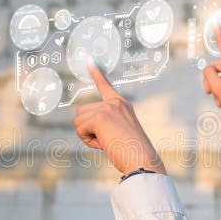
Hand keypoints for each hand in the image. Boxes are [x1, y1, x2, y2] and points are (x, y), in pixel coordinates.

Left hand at [73, 57, 166, 175]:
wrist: (142, 160)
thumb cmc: (133, 152)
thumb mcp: (119, 132)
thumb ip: (104, 123)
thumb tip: (79, 122)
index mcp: (121, 104)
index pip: (105, 85)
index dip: (96, 72)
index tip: (88, 59)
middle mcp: (114, 103)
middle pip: (82, 111)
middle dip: (87, 129)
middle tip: (107, 140)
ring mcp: (107, 108)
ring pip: (78, 121)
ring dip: (87, 135)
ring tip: (106, 142)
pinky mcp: (100, 117)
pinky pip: (80, 130)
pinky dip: (88, 141)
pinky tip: (104, 145)